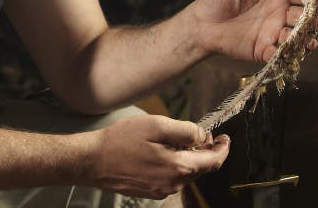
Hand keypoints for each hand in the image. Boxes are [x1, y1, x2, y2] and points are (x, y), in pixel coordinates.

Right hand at [86, 115, 229, 198]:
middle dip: (205, 151)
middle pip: (200, 168)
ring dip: (188, 157)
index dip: (222, 148)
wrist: (92, 161)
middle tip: (202, 134)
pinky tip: (162, 151)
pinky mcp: (150, 191)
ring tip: (178, 140)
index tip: (225, 138)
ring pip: (185, 172)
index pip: (212, 161)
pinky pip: (171, 177)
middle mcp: (173, 183)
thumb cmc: (120, 141)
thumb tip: (201, 136)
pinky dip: (174, 164)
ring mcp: (161, 189)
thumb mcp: (155, 125)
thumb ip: (184, 130)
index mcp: (178, 167)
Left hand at [191, 0, 310, 61]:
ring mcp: (275, 32)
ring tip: (308, 39)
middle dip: (317, 19)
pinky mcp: (265, 50)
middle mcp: (281, 13)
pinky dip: (286, 54)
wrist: (201, 22)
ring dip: (305, 38)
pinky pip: (280, 54)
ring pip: (298, 36)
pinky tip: (287, 51)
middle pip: (307, 16)